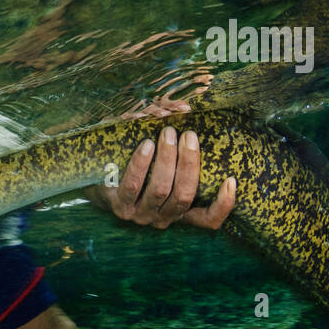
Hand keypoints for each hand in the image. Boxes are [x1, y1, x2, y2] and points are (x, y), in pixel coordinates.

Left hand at [90, 126, 235, 229]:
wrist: (96, 180)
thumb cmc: (138, 166)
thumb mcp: (162, 159)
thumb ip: (176, 141)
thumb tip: (183, 107)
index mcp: (179, 212)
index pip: (208, 221)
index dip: (224, 205)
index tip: (231, 180)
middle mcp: (162, 218)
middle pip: (184, 196)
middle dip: (189, 163)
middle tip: (189, 135)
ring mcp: (139, 215)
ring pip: (160, 189)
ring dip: (167, 159)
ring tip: (169, 133)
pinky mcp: (118, 206)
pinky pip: (133, 185)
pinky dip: (142, 163)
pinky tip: (147, 144)